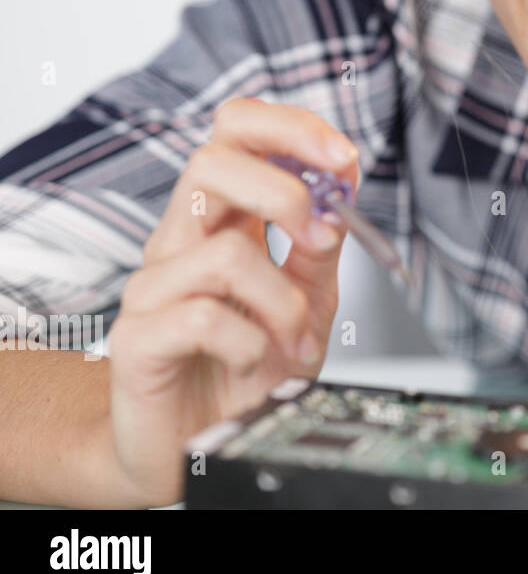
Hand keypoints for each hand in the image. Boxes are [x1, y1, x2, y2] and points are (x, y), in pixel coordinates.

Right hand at [106, 97, 358, 504]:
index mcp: (224, 219)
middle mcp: (183, 241)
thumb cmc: (247, 369)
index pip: (237, 132)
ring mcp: (154, 286)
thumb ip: (319, 251)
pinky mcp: (137, 338)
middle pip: (211, 161)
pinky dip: (250, 343)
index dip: (291, 128)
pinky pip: (204, 318)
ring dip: (283, 299)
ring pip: (225, 251)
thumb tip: (340, 198)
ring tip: (294, 338)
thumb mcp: (306, 303)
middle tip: (321, 238)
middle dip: (285, 190)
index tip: (344, 159)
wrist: (195, 445)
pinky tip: (251, 362)